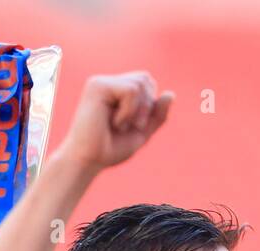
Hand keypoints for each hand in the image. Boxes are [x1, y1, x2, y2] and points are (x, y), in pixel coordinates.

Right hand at [56, 72, 172, 170]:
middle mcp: (107, 83)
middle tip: (129, 126)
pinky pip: (131, 90)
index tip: (133, 125)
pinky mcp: (97, 86)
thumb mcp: (142, 132)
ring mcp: (101, 83)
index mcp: (115, 90)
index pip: (146, 83)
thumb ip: (157, 114)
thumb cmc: (110, 149)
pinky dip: (129, 111)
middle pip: (145, 79)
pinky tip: (114, 122)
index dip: (149, 104)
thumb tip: (171, 94)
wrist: (88, 161)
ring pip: (140, 83)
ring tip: (119, 125)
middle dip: (146, 107)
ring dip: (137, 111)